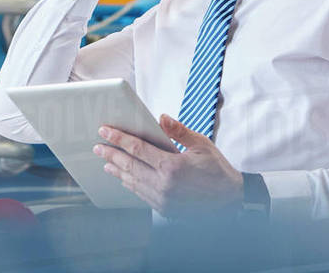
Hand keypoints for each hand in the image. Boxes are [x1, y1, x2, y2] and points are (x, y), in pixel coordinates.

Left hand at [95, 114, 242, 218]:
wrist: (232, 200)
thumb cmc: (218, 170)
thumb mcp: (202, 145)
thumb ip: (179, 131)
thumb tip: (161, 118)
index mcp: (172, 167)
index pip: (137, 149)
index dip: (118, 138)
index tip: (104, 131)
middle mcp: (164, 185)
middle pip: (129, 166)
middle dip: (111, 154)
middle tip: (97, 146)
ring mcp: (163, 200)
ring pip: (133, 182)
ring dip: (117, 171)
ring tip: (106, 161)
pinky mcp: (165, 209)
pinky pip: (142, 194)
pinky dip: (130, 184)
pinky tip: (124, 177)